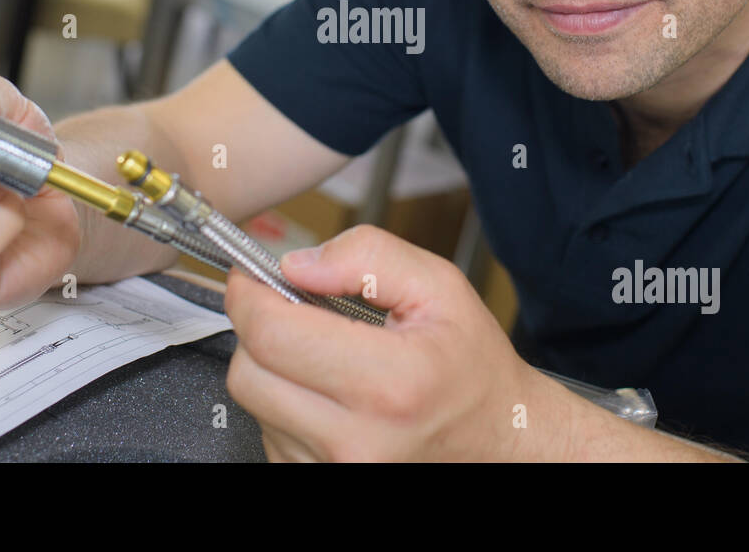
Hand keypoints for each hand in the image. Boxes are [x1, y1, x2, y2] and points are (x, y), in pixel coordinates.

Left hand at [223, 224, 567, 460]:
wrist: (500, 441)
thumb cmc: (471, 368)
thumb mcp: (440, 287)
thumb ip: (367, 258)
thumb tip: (298, 265)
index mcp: (391, 383)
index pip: (273, 335)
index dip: (250, 295)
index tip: (252, 278)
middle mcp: (358, 442)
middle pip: (249, 374)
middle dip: (259, 331)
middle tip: (290, 311)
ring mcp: (337, 475)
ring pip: (256, 406)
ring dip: (276, 371)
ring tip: (327, 359)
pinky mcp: (324, 490)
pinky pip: (271, 436)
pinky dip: (286, 408)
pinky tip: (330, 396)